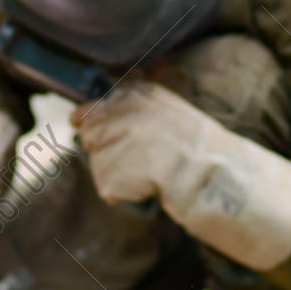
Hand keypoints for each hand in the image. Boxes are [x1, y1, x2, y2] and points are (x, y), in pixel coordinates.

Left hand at [70, 81, 197, 204]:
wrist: (210, 172)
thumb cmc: (197, 143)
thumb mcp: (169, 105)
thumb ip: (135, 101)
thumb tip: (98, 106)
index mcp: (131, 97)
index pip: (89, 109)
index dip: (86, 121)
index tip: (81, 125)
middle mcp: (116, 117)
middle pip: (89, 138)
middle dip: (104, 150)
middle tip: (136, 159)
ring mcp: (110, 148)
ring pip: (97, 164)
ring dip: (116, 172)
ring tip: (149, 171)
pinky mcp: (109, 177)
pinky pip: (106, 188)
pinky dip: (123, 192)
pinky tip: (147, 185)